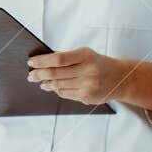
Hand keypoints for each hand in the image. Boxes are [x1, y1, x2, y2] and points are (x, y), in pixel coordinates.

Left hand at [27, 47, 151, 112]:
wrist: (120, 78)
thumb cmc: (98, 64)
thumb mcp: (86, 54)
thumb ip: (67, 57)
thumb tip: (42, 61)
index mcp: (86, 56)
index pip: (58, 58)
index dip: (42, 61)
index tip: (31, 62)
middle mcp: (88, 70)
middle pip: (55, 73)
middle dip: (39, 74)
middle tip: (31, 75)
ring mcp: (88, 85)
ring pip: (58, 85)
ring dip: (45, 83)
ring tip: (39, 81)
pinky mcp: (87, 96)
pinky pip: (65, 93)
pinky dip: (56, 89)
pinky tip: (52, 86)